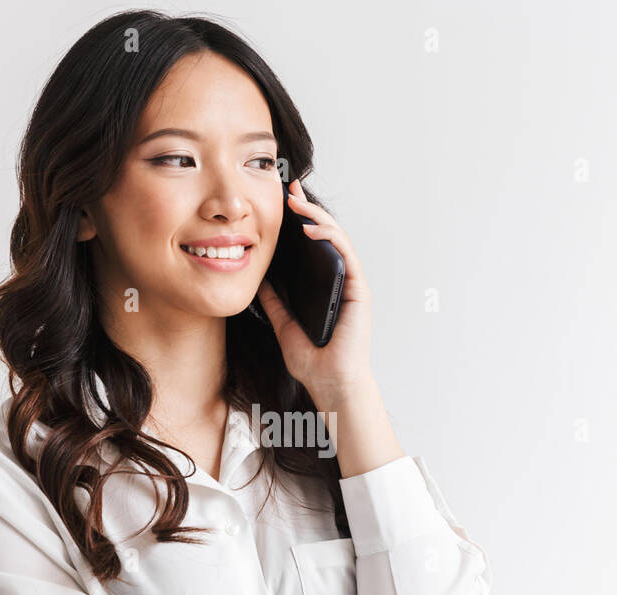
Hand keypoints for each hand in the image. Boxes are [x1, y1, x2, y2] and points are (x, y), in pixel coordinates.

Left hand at [256, 177, 373, 404]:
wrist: (330, 383)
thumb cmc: (313, 361)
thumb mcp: (283, 324)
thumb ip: (274, 301)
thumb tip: (258, 278)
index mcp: (323, 286)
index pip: (312, 247)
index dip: (298, 222)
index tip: (281, 203)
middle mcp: (339, 280)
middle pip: (325, 235)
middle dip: (307, 209)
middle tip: (289, 189)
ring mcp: (351, 283)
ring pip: (336, 238)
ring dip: (316, 216)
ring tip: (296, 202)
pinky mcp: (359, 289)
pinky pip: (345, 254)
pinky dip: (330, 237)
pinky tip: (310, 229)